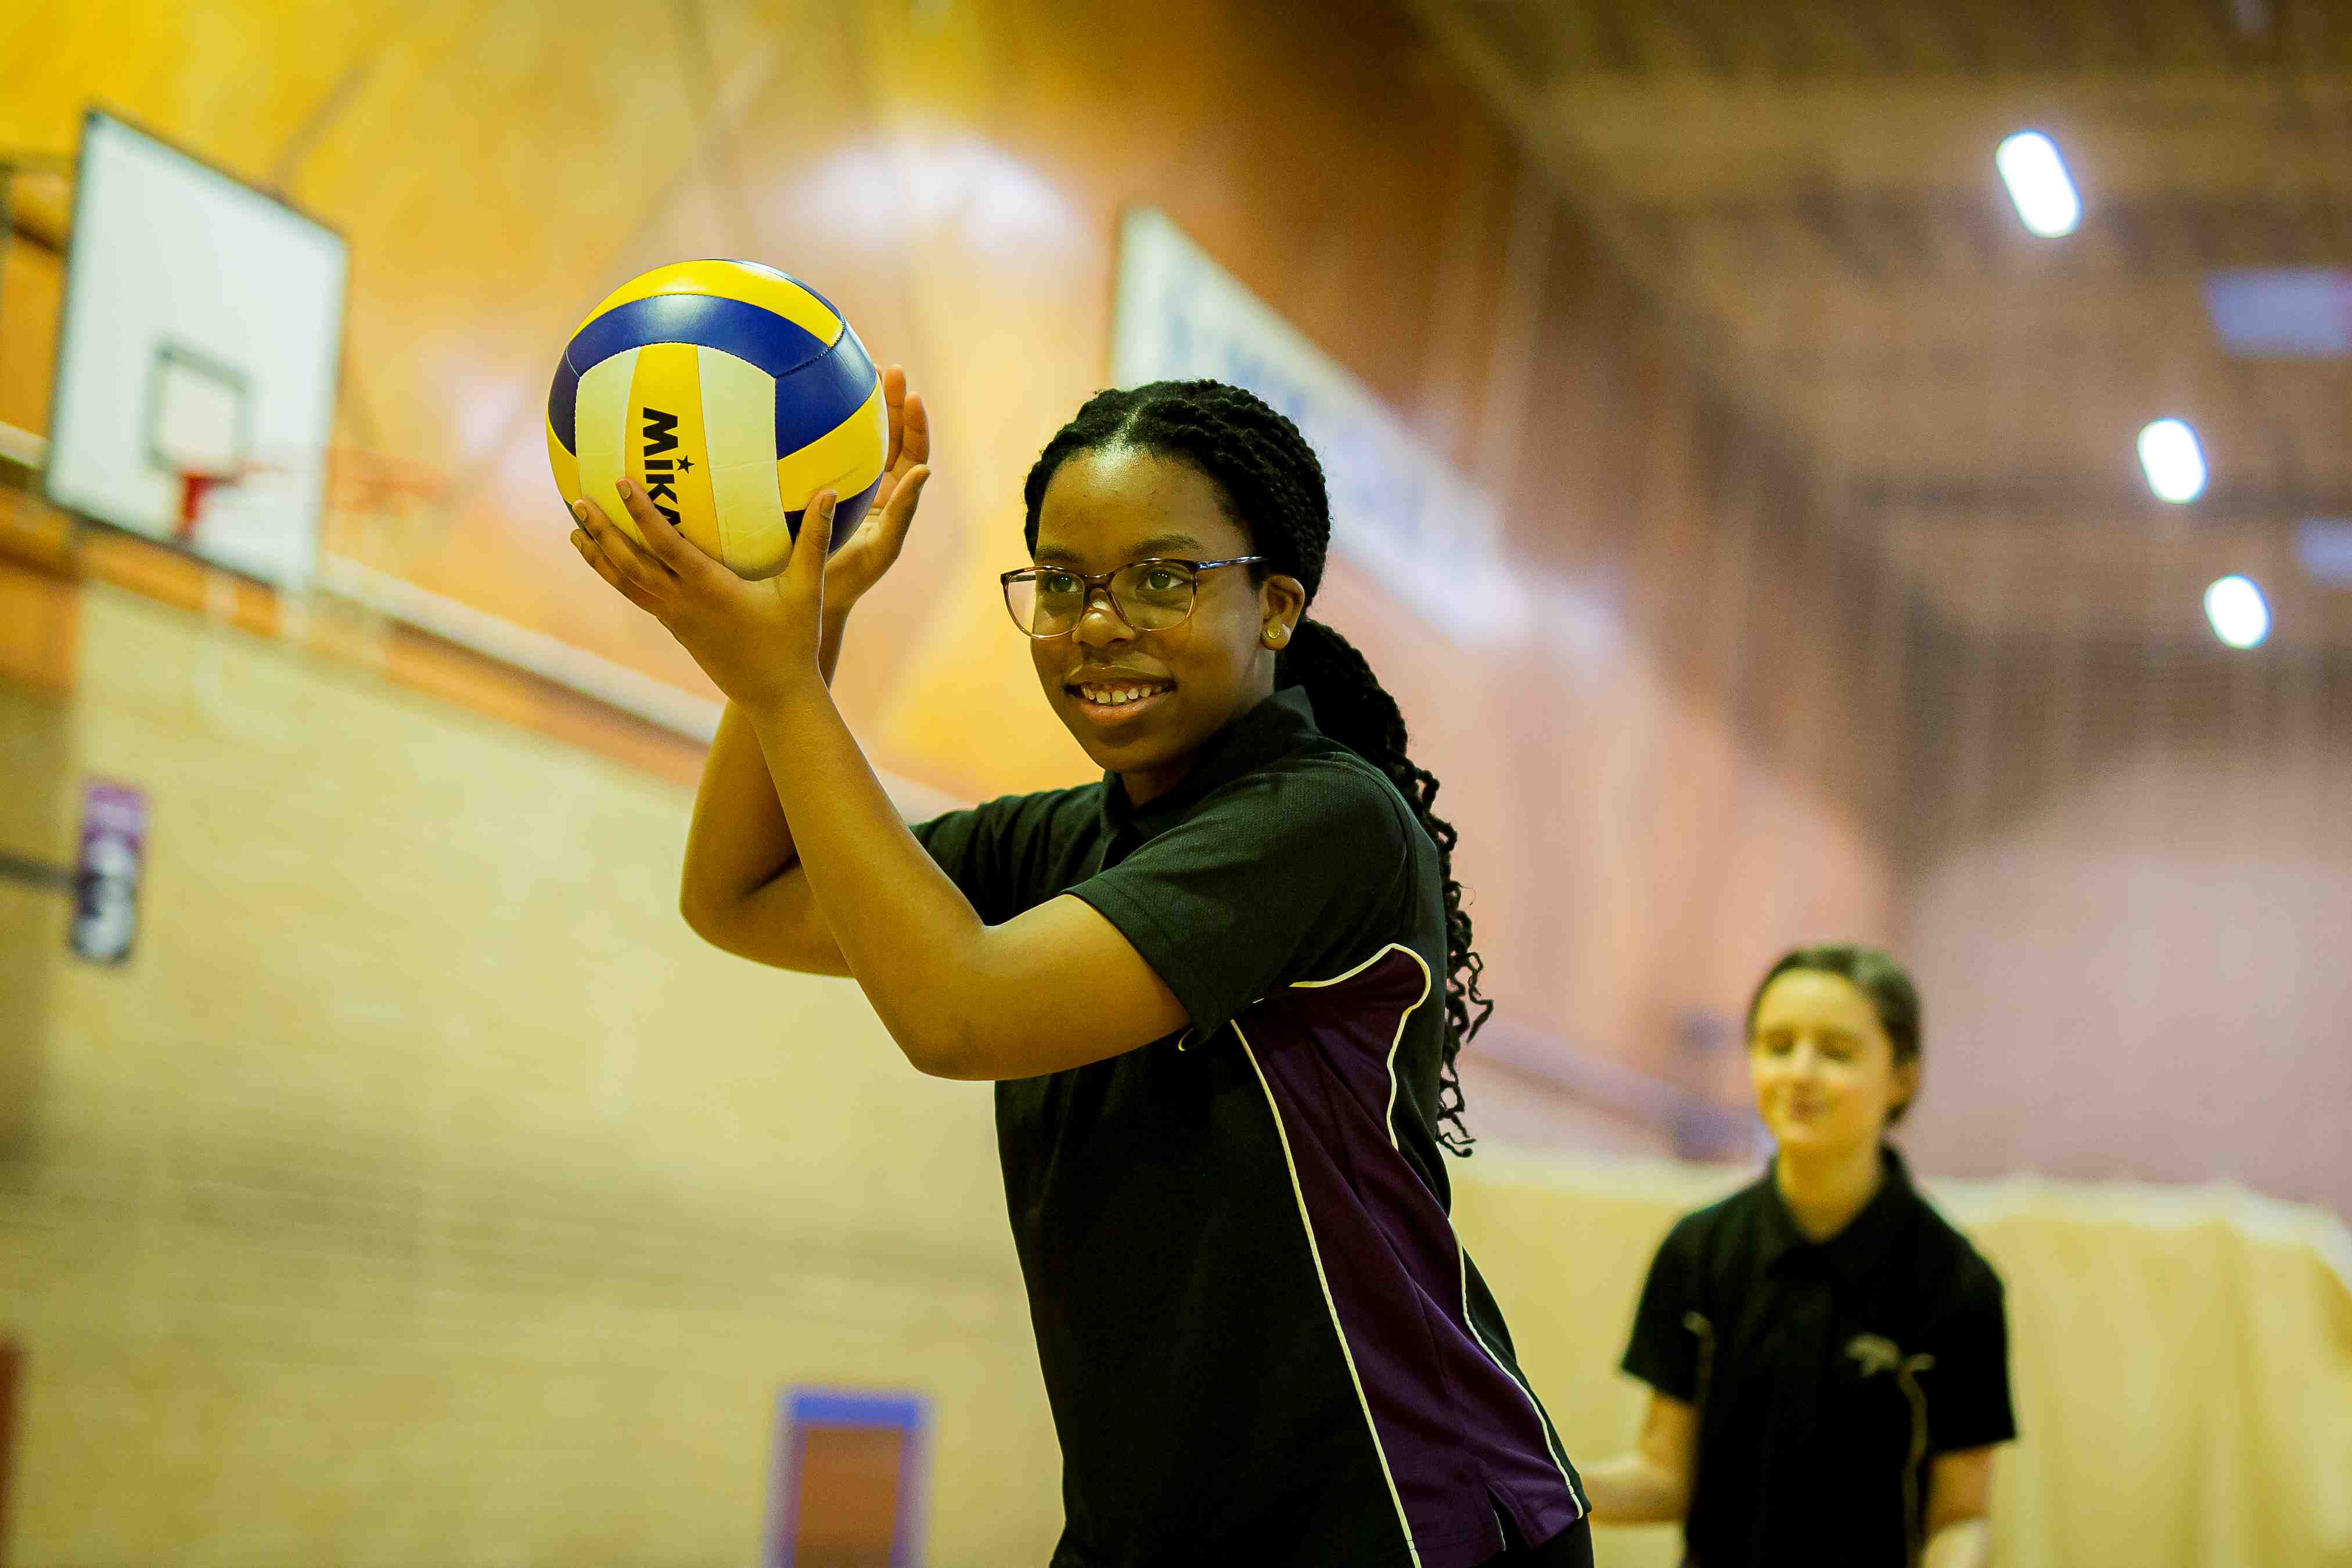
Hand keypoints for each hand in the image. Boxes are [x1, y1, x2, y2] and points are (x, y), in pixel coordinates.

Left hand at [571, 479, 838, 712]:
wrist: (776, 696)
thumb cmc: (794, 641)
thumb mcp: (806, 588)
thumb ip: (814, 539)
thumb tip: (831, 492)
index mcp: (710, 589)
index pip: (666, 546)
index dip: (641, 514)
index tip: (620, 483)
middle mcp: (683, 604)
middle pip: (630, 564)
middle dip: (602, 531)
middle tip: (577, 501)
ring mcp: (675, 619)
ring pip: (625, 583)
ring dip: (598, 556)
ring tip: (574, 531)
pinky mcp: (676, 629)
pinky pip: (637, 596)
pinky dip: (616, 576)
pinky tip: (609, 561)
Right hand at [824, 365, 930, 618]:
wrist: (804, 594)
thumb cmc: (845, 580)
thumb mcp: (881, 548)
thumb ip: (903, 512)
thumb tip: (926, 472)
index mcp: (896, 499)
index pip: (914, 453)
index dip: (916, 424)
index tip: (912, 394)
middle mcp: (877, 486)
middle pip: (891, 436)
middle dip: (892, 401)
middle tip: (888, 368)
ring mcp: (849, 482)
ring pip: (863, 437)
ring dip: (866, 404)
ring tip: (863, 368)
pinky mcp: (821, 482)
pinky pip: (831, 447)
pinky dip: (832, 422)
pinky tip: (819, 398)